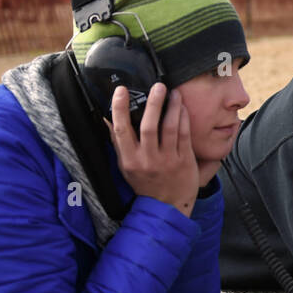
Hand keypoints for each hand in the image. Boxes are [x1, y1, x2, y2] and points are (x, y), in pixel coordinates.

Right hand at [109, 83, 200, 217]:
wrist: (168, 206)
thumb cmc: (145, 183)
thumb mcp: (126, 166)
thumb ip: (119, 143)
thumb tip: (107, 119)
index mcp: (129, 160)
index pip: (121, 130)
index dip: (119, 108)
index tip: (121, 90)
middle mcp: (147, 159)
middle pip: (149, 126)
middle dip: (153, 103)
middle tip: (157, 85)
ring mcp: (167, 160)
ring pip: (170, 127)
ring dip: (172, 107)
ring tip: (173, 92)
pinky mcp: (184, 160)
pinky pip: (184, 134)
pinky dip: (183, 118)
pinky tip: (182, 107)